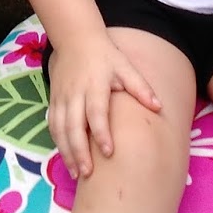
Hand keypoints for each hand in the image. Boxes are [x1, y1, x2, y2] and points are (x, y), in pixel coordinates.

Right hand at [47, 33, 160, 179]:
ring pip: (60, 129)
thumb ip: (140, 87)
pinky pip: (52, 125)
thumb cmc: (105, 56)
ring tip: (76, 173)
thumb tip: (159, 107)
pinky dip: (58, 143)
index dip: (101, 133)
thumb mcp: (125, 67)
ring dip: (66, 152)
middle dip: (79, 151)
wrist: (74, 39)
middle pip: (74, 126)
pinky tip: (66, 158)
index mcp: (95, 85)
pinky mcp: (53, 100)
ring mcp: (61, 97)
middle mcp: (75, 93)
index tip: (109, 152)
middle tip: (88, 174)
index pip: (96, 112)